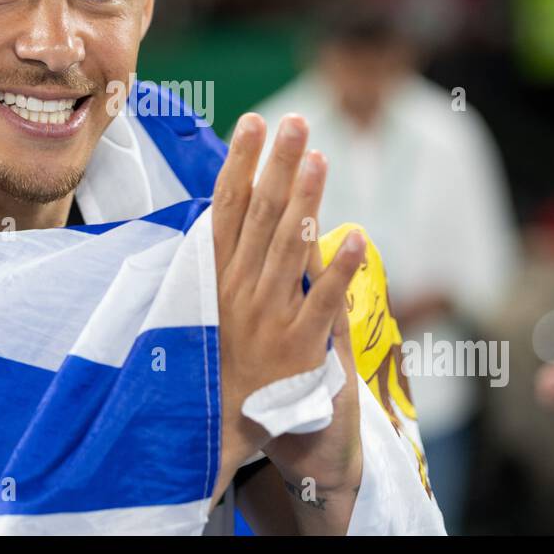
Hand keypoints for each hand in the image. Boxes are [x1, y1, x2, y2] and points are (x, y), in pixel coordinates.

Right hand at [208, 112, 365, 507]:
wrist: (210, 433)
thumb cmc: (207, 365)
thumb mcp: (197, 308)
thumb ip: (213, 263)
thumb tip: (221, 213)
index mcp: (212, 278)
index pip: (226, 208)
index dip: (239, 163)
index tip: (251, 122)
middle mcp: (237, 290)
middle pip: (260, 215)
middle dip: (276, 164)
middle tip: (293, 121)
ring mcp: (268, 316)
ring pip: (289, 246)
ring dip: (304, 198)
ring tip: (319, 155)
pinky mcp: (298, 347)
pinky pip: (322, 301)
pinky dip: (339, 268)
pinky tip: (356, 233)